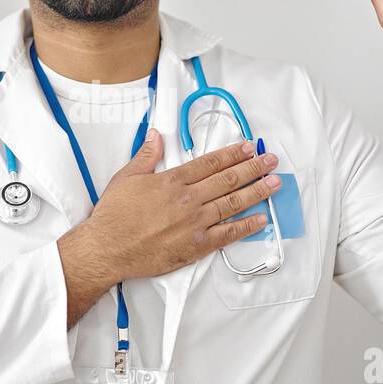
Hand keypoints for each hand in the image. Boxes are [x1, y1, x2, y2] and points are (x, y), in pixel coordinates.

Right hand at [58, 134, 281, 306]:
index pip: (210, 163)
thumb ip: (146, 156)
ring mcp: (195, 222)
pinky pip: (228, 234)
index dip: (232, 154)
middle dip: (253, 168)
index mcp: (173, 181)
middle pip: (228, 180)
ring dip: (257, 191)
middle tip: (271, 160)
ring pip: (233, 203)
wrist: (108, 248)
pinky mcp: (196, 245)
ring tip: (275, 183)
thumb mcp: (126, 177)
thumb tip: (155, 135)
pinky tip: (261, 219)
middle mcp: (189, 199)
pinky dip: (246, 226)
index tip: (248, 147)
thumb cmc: (115, 215)